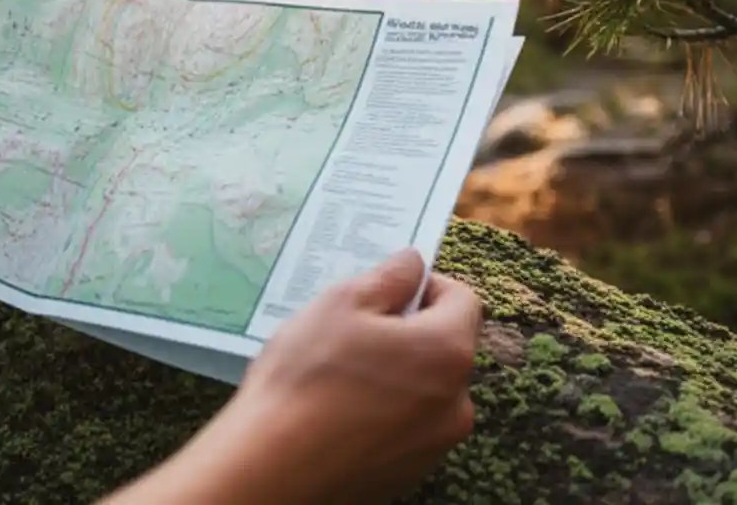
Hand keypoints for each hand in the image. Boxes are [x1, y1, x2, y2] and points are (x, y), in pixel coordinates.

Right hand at [106, 251, 481, 504]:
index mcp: (447, 351)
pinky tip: (339, 410)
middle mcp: (457, 402)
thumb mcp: (339, 305)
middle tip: (354, 330)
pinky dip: (384, 412)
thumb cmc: (306, 380)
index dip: (426, 285)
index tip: (388, 288)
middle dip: (408, 331)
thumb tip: (412, 263)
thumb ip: (387, 278)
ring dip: (397, 374)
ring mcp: (436, 443)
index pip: (462, 299)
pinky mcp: (410, 471)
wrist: (274, 467)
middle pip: (446, 346)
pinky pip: (407, 426)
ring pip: (426, 389)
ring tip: (340, 374)